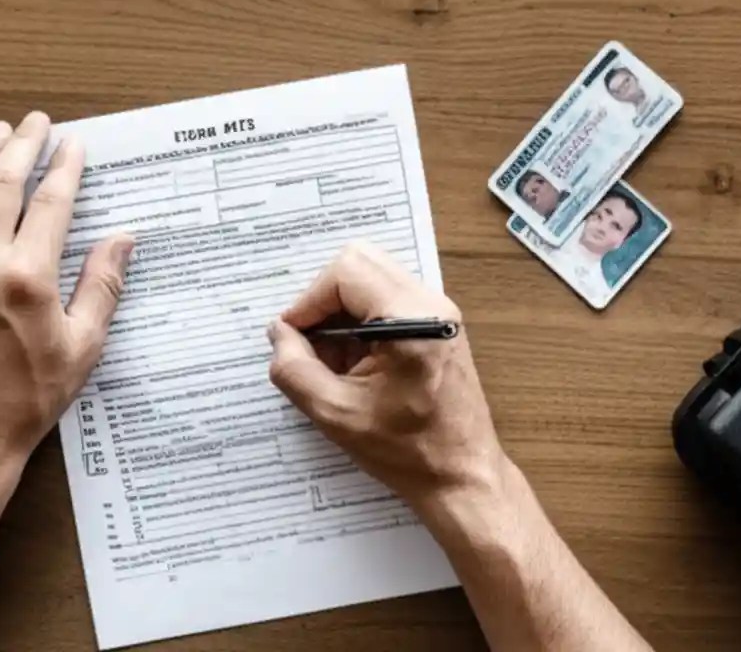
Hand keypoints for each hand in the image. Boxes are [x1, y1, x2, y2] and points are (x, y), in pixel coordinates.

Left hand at [0, 112, 133, 473]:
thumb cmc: (28, 397)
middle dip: (22, 144)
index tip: (75, 146)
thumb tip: (124, 238)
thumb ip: (102, 286)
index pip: (50, 202)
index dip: (65, 168)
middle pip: (2, 183)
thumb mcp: (82, 347)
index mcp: (27, 277)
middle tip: (36, 122)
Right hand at [266, 243, 501, 510]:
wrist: (462, 476)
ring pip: (371, 279)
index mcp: (411, 321)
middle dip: (323, 301)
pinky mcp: (438, 325)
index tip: (291, 339)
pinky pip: (387, 300)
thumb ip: (294, 369)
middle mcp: (431, 304)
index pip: (345, 272)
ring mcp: (439, 312)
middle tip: (309, 345)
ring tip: (331, 361)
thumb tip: (278, 333)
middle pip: (359, 263)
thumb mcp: (335, 414)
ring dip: (340, 313)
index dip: (308, 302)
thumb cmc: (407, 452)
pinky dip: (359, 322)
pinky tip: (353, 364)